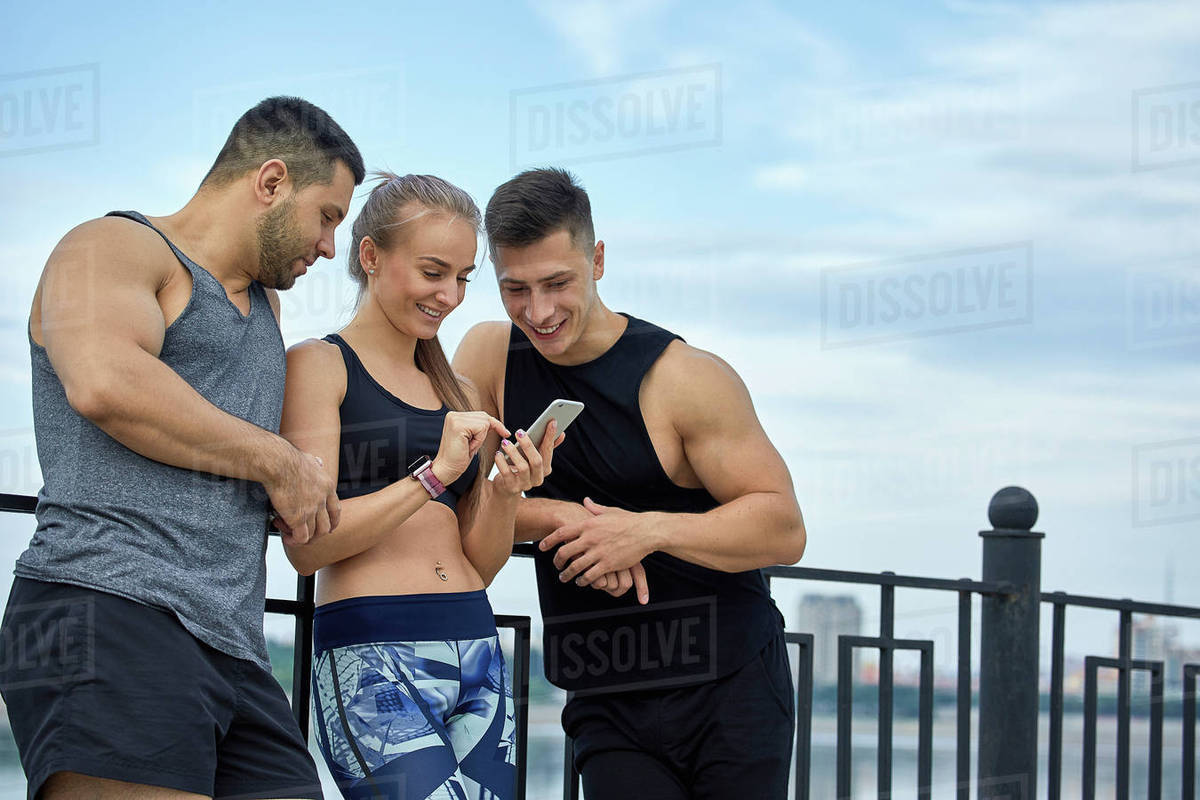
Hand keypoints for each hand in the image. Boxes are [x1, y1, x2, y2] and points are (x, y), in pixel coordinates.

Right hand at [266, 449, 340, 545]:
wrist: (278, 462)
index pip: (336, 511)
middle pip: (326, 526)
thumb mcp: (309, 458)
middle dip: (316, 534)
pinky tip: (286, 537)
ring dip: (302, 538)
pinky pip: (301, 537)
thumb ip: (315, 463)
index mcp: (327, 487)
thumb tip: (318, 462)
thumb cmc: (288, 458)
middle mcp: (322, 500)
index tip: (328, 528)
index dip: (332, 522)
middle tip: (305, 535)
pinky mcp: (297, 517)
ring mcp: (311, 510)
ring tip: (290, 534)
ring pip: (314, 534)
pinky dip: (294, 541)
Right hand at [433, 411, 510, 483]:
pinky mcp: (458, 426)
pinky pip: (481, 428)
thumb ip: (480, 428)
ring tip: (468, 446)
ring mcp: (455, 419)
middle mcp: (453, 415)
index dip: (495, 424)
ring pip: (484, 422)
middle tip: (472, 446)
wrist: (446, 470)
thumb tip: (496, 423)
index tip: (506, 433)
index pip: (481, 415)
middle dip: (485, 433)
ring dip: (480, 438)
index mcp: (455, 416)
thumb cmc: (458, 458)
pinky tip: (468, 446)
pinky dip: (479, 440)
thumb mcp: (473, 439)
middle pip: (484, 417)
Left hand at [491, 420, 563, 496]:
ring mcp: (525, 484)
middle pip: (537, 461)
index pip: (548, 451)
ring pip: (522, 467)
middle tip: (519, 432)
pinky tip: (498, 454)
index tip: (551, 422)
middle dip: (528, 445)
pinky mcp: (511, 487)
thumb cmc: (521, 468)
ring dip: (513, 452)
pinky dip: (502, 462)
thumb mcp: (533, 457)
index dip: (550, 437)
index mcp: (545, 469)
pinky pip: (507, 474)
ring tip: (505, 442)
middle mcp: (538, 478)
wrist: (506, 488)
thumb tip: (562, 434)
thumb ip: (546, 446)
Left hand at [538, 497, 657, 600]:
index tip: (542, 547)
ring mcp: (598, 552)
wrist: (646, 531)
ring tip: (565, 577)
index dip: (549, 541)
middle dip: (557, 561)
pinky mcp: (608, 564)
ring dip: (567, 574)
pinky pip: (590, 575)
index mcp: (588, 524)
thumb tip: (586, 501)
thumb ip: (594, 508)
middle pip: (565, 552)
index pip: (562, 533)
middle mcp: (590, 538)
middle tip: (556, 566)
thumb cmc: (629, 521)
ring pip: (575, 567)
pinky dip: (583, 580)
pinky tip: (582, 581)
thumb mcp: (609, 511)